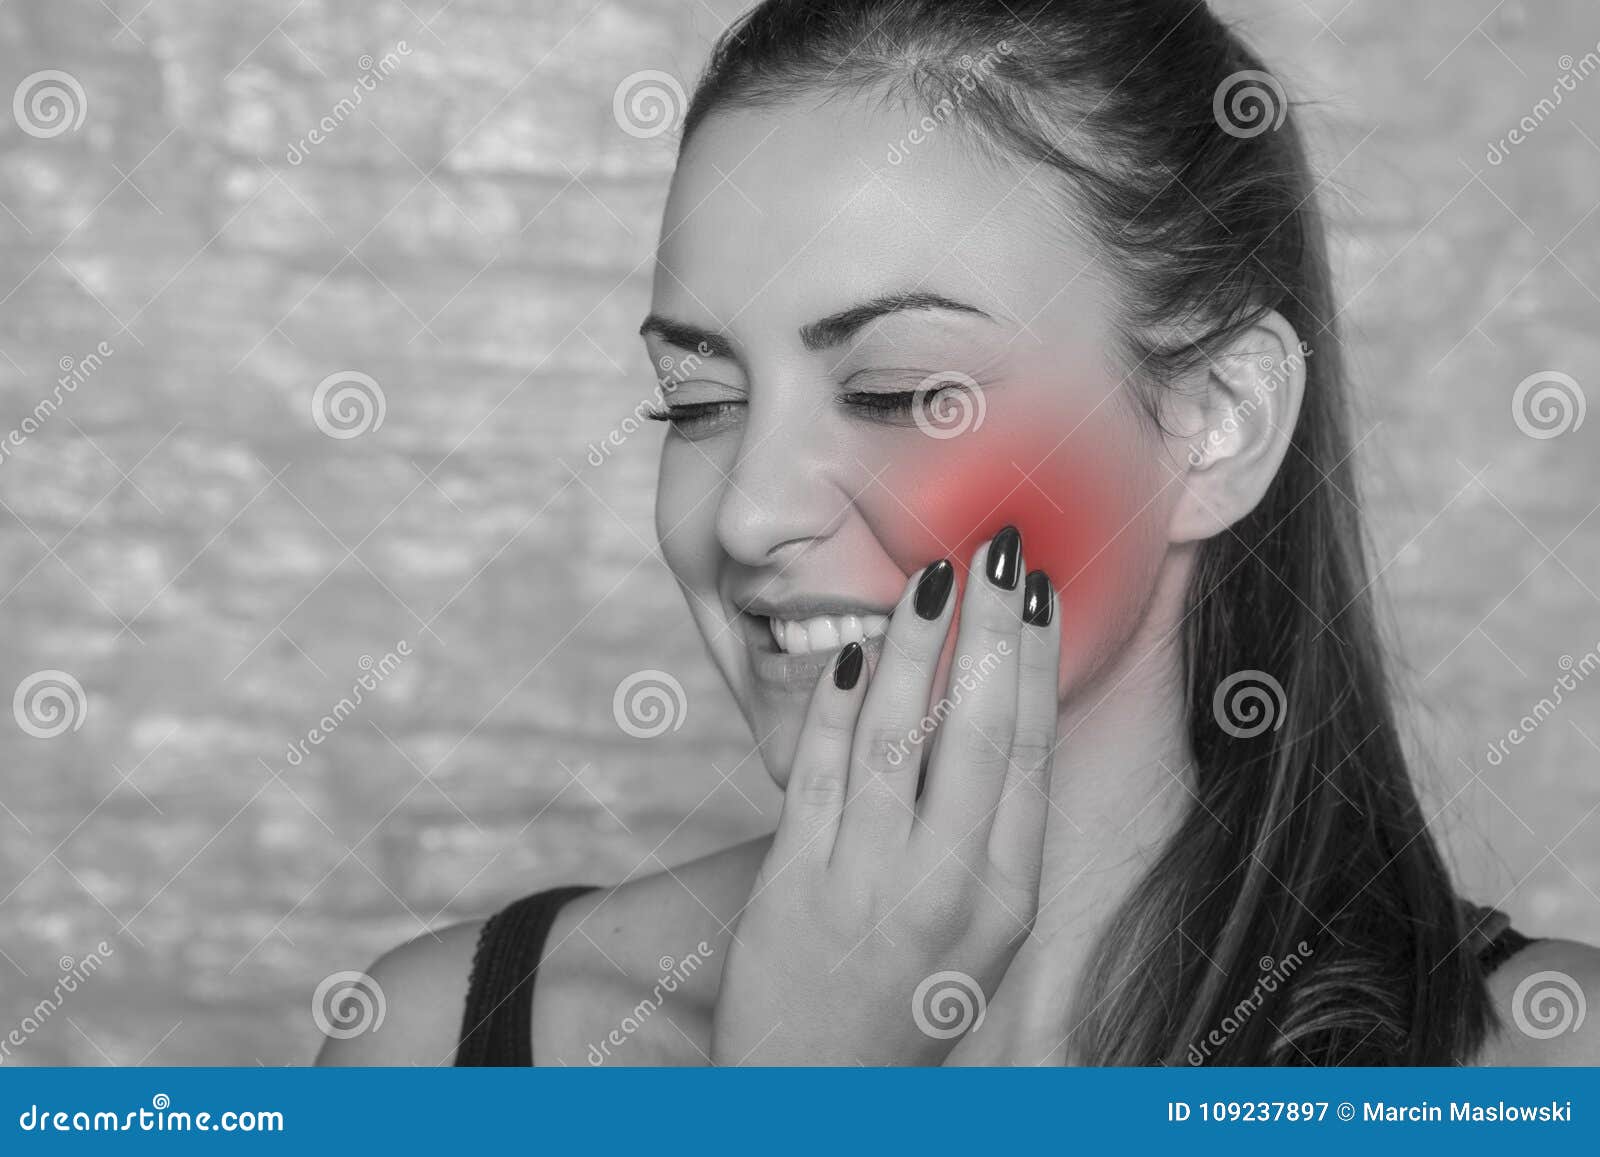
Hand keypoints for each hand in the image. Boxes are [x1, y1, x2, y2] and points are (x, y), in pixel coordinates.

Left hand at [710, 528, 1060, 1064]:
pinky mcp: (795, 880)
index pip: (1033, 752)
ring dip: (911, 644)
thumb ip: (992, 835)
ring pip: (898, 733)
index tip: (1037, 594)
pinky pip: (821, 769)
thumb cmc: (908, 1003)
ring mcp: (869, 881)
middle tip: (996, 550)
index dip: (1035, 661)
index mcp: (1007, 897)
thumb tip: (996, 715)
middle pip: (980, 728)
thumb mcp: (982, 935)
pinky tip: (851, 654)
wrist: (820, 1094)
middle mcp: (948, 885)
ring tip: (926, 582)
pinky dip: (836, 704)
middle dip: (988, 628)